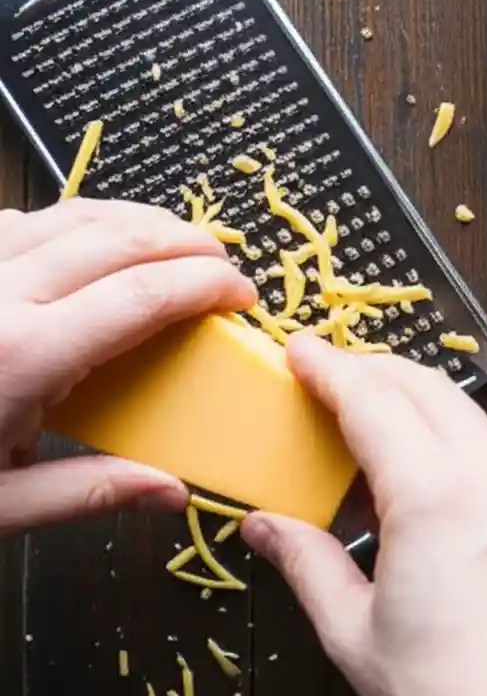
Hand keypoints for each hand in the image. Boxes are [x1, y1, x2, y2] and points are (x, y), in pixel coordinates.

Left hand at [0, 199, 256, 533]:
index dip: (205, 286)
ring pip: (68, 214)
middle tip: (223, 261)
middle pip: (115, 238)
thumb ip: (87, 494)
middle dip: (184, 240)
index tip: (241, 294)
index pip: (141, 296)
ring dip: (134, 221)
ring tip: (175, 240)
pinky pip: (17, 221)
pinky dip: (71, 222)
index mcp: (20, 358)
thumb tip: (172, 494)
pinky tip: (89, 243)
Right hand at [240, 336, 486, 695]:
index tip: (300, 349)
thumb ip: (307, 566)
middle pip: (427, 388)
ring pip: (467, 415)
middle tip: (327, 376)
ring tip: (368, 425)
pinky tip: (421, 479)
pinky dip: (451, 439)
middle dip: (373, 369)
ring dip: (416, 401)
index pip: (372, 400)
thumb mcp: (356, 634)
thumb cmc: (455, 692)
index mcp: (435, 495)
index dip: (330, 368)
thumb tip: (265, 527)